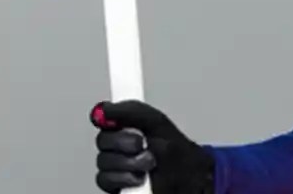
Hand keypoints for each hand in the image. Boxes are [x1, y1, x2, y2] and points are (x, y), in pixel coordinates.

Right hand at [91, 100, 214, 193]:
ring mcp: (116, 166)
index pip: (106, 117)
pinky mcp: (115, 185)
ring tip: (148, 164)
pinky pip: (104, 180)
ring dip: (127, 162)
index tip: (113, 119)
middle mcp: (120, 146)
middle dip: (122, 142)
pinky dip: (122, 179)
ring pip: (103, 160)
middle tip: (141, 144)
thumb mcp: (158, 124)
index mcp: (128, 126)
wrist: (190, 182)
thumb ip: (133, 112)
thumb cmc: (178, 154)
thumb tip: (106, 107)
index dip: (107, 117)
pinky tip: (139, 179)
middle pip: (102, 139)